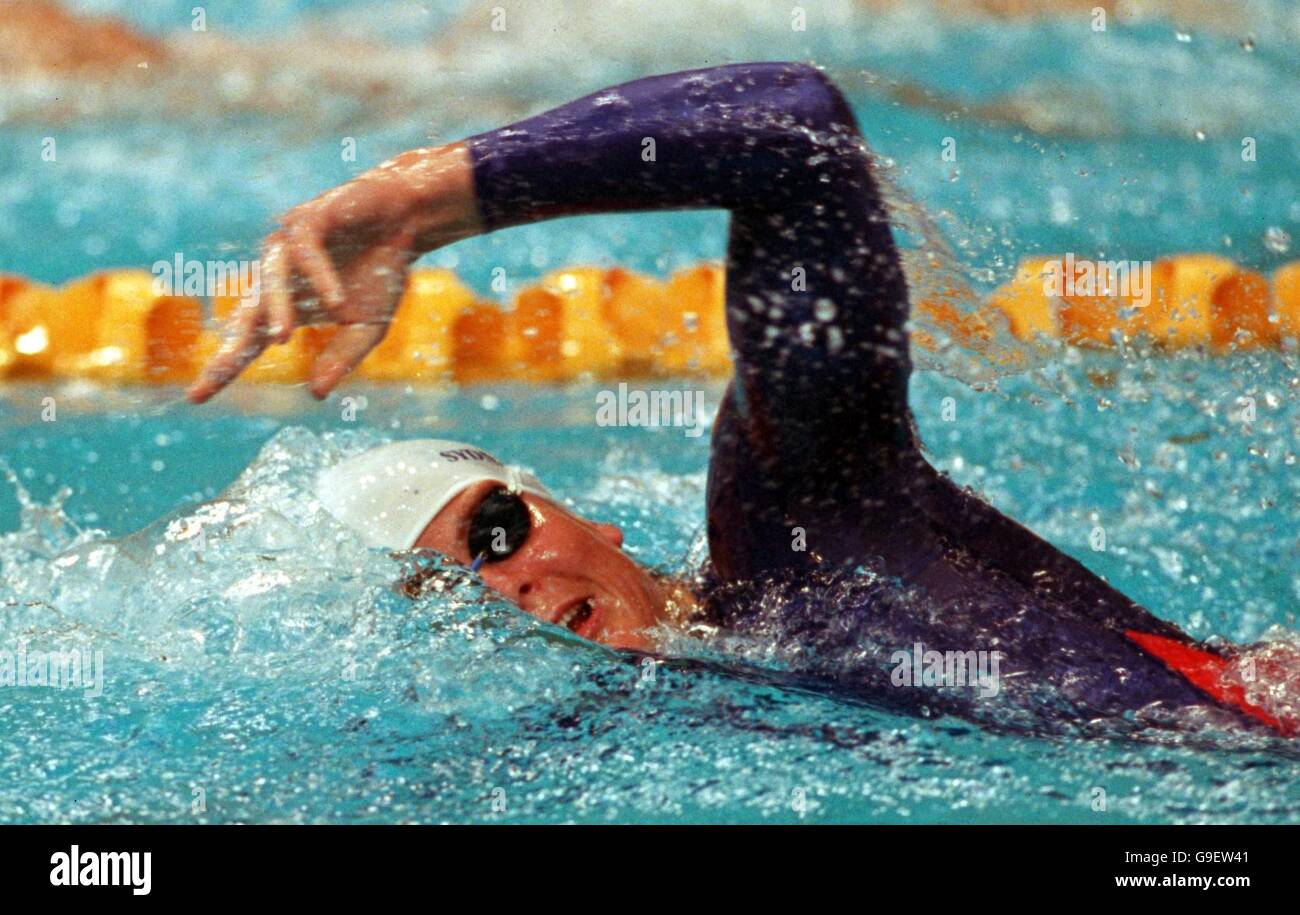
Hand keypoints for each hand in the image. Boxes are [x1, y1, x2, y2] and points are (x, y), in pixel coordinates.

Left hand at [187, 143, 479, 401]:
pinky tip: (338, 303)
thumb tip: (316, 394)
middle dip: (231, 345)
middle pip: (247, 315)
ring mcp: (287, 246)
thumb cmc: (380, 272)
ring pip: (272, 280)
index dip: (224, 368)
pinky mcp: (307, 220)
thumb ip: (341, 358)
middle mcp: (277, 277)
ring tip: (282, 338)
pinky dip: (320, 278)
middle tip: (217, 373)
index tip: (195, 398)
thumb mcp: (365, 327)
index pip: (249, 341)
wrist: (404, 220)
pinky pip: (306, 252)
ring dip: (276, 309)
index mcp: (286, 305)